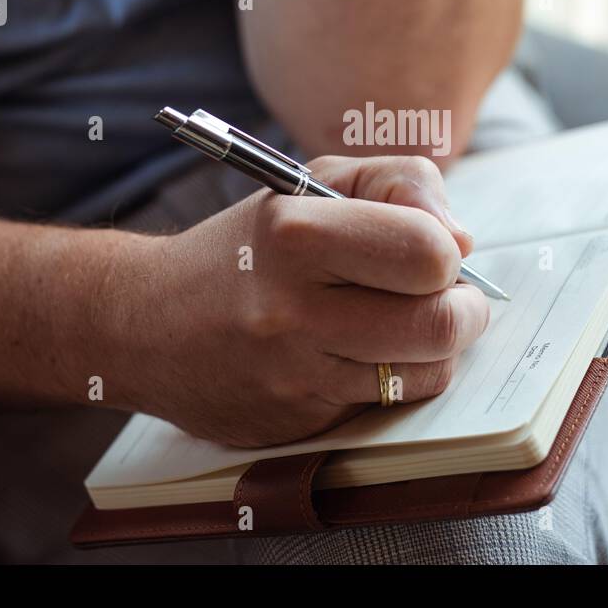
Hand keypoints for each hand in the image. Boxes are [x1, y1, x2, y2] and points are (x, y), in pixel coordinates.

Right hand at [101, 156, 488, 446]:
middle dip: (463, 308)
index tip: (432, 251)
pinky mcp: (295, 424)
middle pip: (439, 324)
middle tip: (449, 296)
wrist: (143, 323)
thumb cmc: (249, 246)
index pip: (428, 253)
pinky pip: (384, 406)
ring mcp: (293, 375)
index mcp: (295, 234)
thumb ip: (398, 186)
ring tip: (407, 322)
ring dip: (434, 349)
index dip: (446, 251)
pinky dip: (391, 380)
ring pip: (424, 375)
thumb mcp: (311, 183)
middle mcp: (291, 310)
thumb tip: (462, 242)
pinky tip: (361, 355)